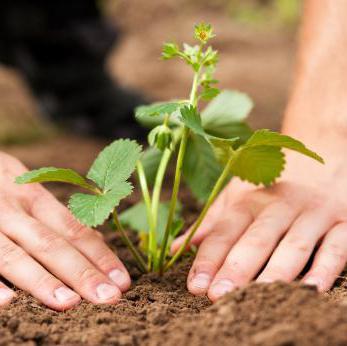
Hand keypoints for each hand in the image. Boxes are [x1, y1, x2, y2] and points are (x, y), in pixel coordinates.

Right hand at [0, 152, 130, 309]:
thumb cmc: (3, 185)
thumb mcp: (31, 192)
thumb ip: (59, 217)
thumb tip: (98, 240)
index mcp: (36, 200)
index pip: (75, 230)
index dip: (100, 256)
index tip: (122, 280)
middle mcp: (15, 210)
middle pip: (52, 244)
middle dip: (82, 273)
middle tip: (109, 297)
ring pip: (15, 255)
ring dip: (43, 280)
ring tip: (69, 303)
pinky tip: (8, 302)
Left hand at [172, 135, 346, 300]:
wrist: (323, 156)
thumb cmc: (272, 187)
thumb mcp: (238, 197)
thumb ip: (211, 223)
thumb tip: (177, 247)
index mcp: (249, 200)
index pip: (224, 230)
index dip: (208, 258)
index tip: (195, 285)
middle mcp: (279, 205)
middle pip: (256, 238)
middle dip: (236, 268)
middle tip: (217, 295)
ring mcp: (313, 213)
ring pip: (293, 245)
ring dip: (274, 272)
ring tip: (255, 299)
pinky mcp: (344, 221)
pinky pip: (336, 247)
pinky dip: (325, 267)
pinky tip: (311, 289)